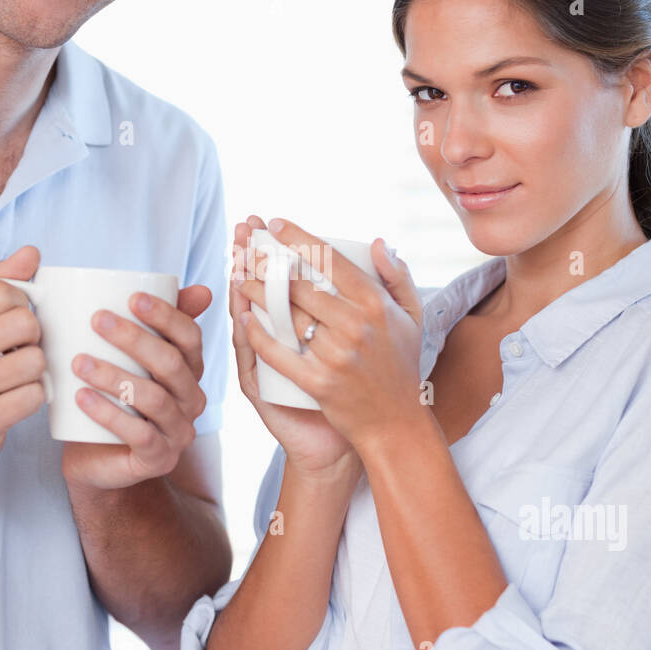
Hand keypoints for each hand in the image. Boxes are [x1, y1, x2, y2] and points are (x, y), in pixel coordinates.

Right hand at [0, 245, 46, 478]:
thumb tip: (31, 253)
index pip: (3, 291)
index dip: (21, 304)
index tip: (13, 320)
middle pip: (26, 324)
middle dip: (32, 338)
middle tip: (17, 351)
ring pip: (35, 362)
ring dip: (34, 371)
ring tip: (14, 377)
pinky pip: (34, 396)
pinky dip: (33, 398)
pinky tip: (13, 400)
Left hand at [60, 284, 210, 490]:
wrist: (93, 457)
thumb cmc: (110, 398)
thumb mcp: (123, 358)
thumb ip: (141, 321)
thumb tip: (175, 283)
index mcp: (189, 370)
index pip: (190, 337)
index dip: (166, 315)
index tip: (130, 297)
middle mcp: (192, 399)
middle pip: (171, 364)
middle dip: (135, 339)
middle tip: (96, 320)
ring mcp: (179, 432)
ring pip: (153, 398)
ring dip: (115, 376)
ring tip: (79, 361)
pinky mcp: (158, 459)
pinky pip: (139, 435)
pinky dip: (109, 415)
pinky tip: (82, 397)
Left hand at [236, 218, 424, 458]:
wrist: (396, 424)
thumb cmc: (402, 366)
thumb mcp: (412, 317)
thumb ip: (398, 276)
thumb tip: (378, 242)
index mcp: (376, 304)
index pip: (331, 260)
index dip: (299, 239)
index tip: (275, 225)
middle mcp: (355, 326)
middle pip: (300, 285)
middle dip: (267, 263)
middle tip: (245, 249)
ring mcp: (336, 355)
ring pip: (285, 315)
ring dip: (256, 293)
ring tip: (238, 276)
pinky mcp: (319, 382)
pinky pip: (279, 353)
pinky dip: (257, 335)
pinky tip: (242, 318)